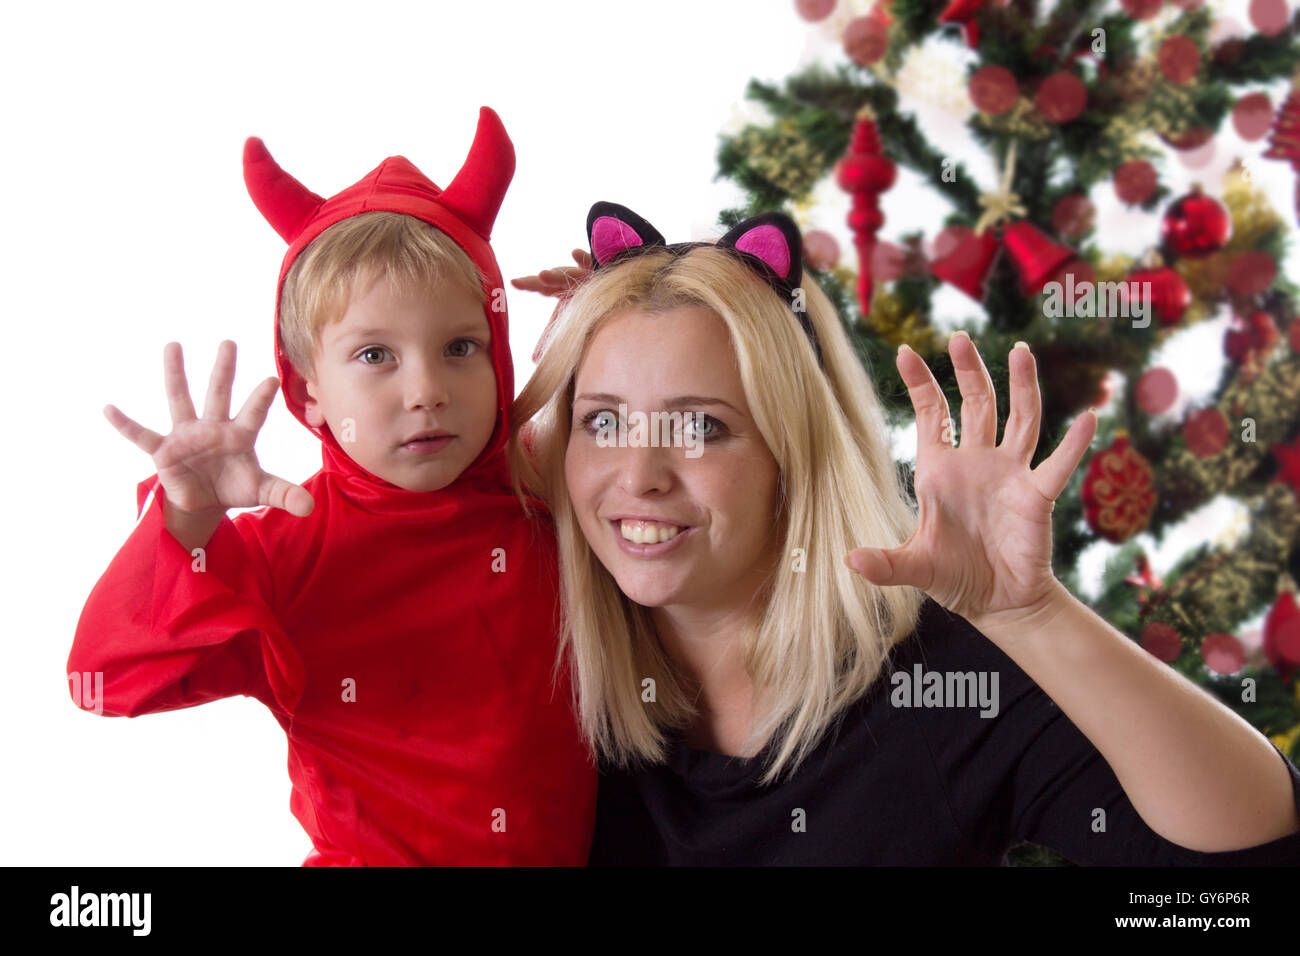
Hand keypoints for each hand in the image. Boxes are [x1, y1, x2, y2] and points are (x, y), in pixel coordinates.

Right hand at [103, 340, 313, 518]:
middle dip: (224, 370)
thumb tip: (309, 508)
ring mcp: (187, 435)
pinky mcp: (164, 450)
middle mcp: (214, 428)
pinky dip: (125, 424)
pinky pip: (141, 435)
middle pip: (219, 394)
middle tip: (229, 342)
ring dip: (176, 374)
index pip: (254, 414)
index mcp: (240, 435)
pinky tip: (109, 408)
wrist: (204, 502)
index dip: (261, 399)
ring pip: (181, 399)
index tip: (272, 380)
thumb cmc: (235, 486)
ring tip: (173, 345)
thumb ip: (284, 494)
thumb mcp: (261, 491)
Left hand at [512, 249, 595, 362]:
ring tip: (541, 275)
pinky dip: (584, 259)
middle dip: (533, 281)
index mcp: (565, 291)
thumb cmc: (601, 307)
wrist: (626, 285)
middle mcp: (574, 281)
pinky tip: (574, 254)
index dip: (529, 286)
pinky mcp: (604, 270)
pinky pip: (594, 265)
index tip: (513, 285)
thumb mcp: (578, 323)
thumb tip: (532, 361)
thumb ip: (557, 336)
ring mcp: (588, 274)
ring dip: (556, 275)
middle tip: (515, 283)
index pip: (545, 291)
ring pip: (570, 274)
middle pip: (550, 282)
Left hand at [844, 333, 1094, 629]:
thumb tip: (849, 561)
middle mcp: (976, 463)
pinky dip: (1073, 444)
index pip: (932, 415)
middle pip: (976, 404)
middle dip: (969, 371)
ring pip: (1019, 419)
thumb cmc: (953, 576)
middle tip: (959, 337)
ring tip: (1020, 351)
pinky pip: (1057, 465)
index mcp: (941, 470)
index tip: (906, 350)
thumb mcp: (914, 567)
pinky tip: (1089, 419)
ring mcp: (1009, 475)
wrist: (995, 602)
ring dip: (1021, 386)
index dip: (920, 384)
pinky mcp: (1036, 496)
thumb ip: (884, 563)